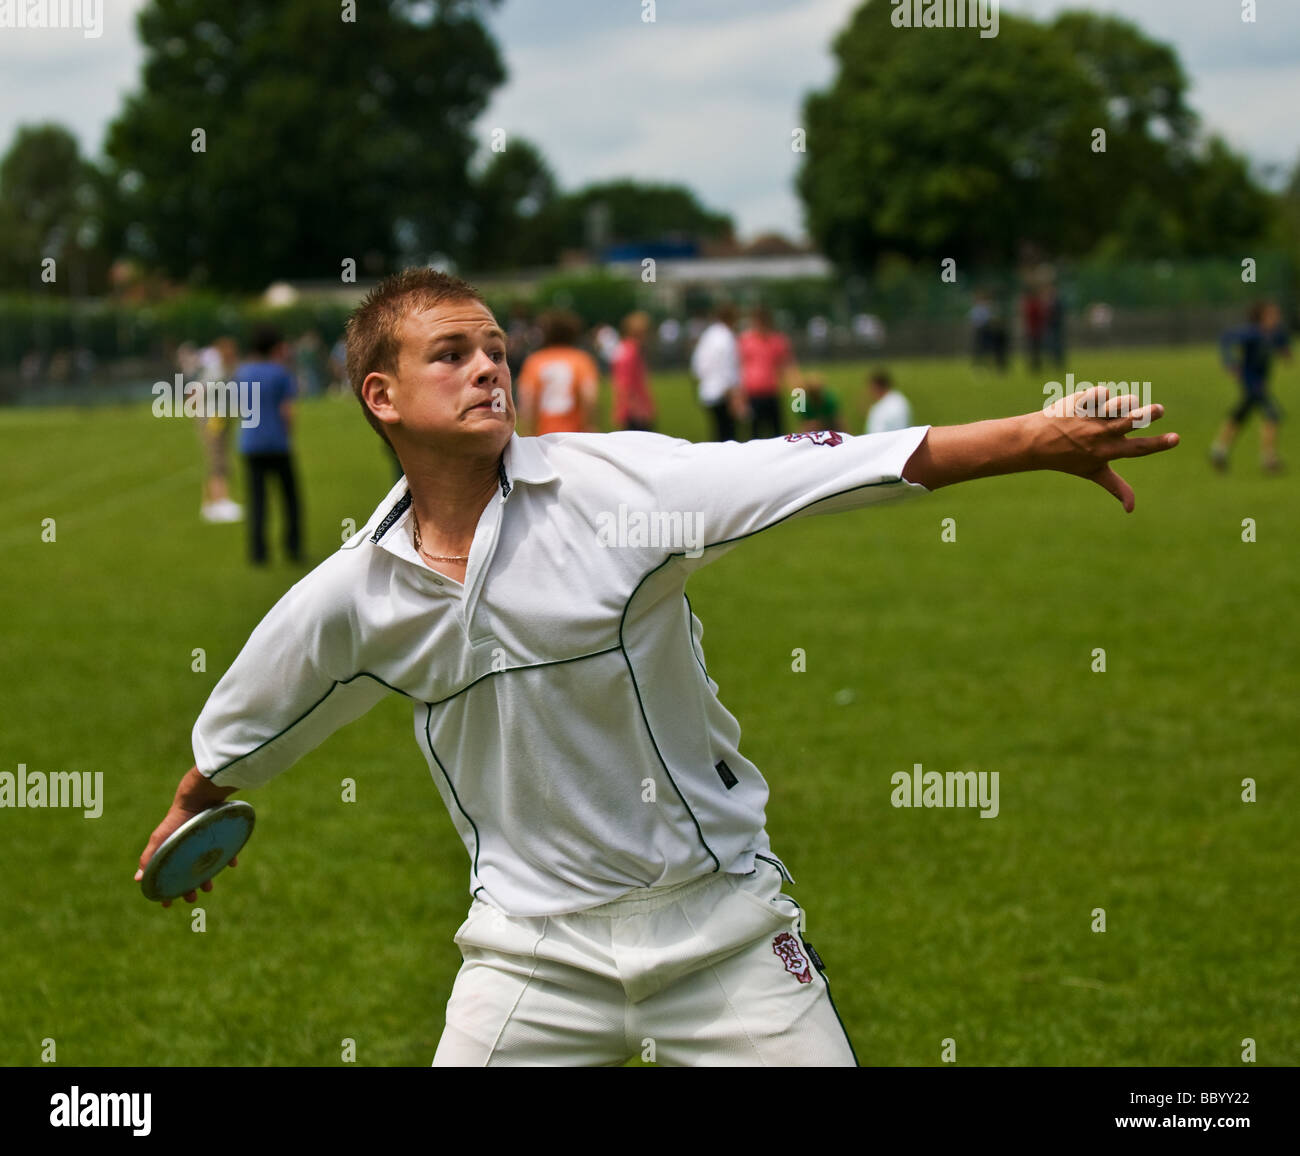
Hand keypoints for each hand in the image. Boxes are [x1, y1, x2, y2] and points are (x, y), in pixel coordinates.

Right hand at [134, 767, 237, 906]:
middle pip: (187, 873)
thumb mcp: (160, 839)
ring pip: (205, 864)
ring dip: (207, 876)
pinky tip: (232, 863)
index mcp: (172, 851)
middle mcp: (187, 847)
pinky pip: (227, 849)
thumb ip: (149, 858)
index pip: (168, 875)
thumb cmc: (176, 820)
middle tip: (191, 898)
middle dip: (188, 888)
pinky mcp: (219, 833)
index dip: (166, 890)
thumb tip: (138, 879)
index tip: (167, 904)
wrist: (197, 798)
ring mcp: (204, 841)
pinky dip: (230, 857)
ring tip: (208, 887)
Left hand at [1032, 384, 1178, 511]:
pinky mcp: (1080, 402)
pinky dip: (1100, 396)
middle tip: (1159, 411)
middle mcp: (1101, 434)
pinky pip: (1099, 394)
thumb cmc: (1068, 458)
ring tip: (1128, 405)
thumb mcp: (1093, 472)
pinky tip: (1094, 401)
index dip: (1159, 445)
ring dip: (1127, 402)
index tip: (1176, 439)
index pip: (1138, 449)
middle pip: (1131, 422)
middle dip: (1148, 415)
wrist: (1035, 442)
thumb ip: (1116, 486)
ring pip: (1119, 404)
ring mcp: (1091, 417)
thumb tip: (1131, 509)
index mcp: (1108, 451)